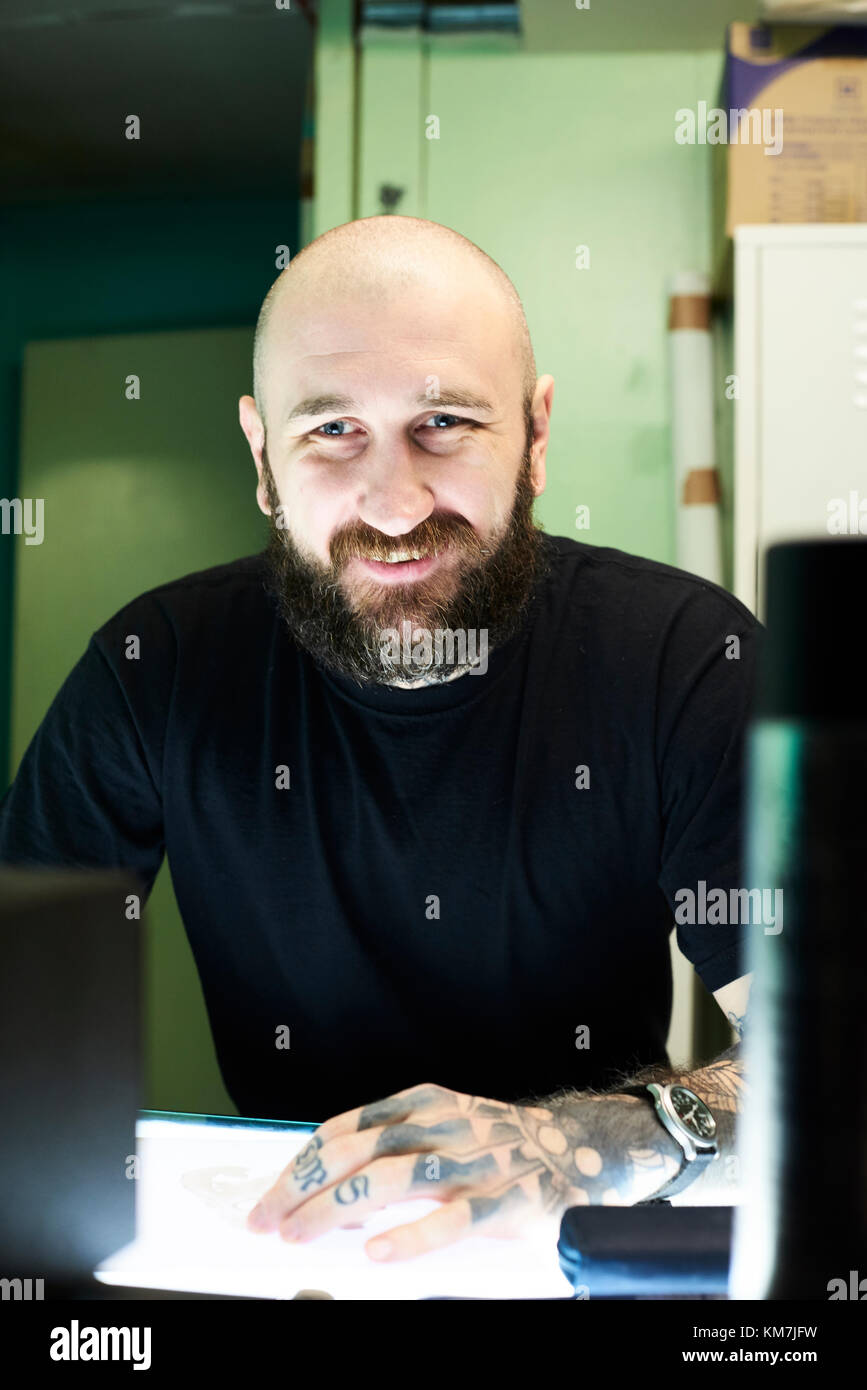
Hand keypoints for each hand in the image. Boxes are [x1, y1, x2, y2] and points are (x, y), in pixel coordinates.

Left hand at [246, 1081, 675, 1261]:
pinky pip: (453, 1220)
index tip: (269, 1198)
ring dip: (339, 1208)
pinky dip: (411, 1237)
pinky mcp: (506, 1201)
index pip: (344, 1129)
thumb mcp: (440, 1124)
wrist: (579, 1145)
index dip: (301, 1164)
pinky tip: (377, 1254)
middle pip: (358, 1150)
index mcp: (423, 1103)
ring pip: (394, 1178)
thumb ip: (390, 1146)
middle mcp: (444, 1126)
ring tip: (302, 1234)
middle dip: (305, 1187)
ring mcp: (475, 1162)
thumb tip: (324, 1189)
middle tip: (269, 1221)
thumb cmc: (495, 1143)